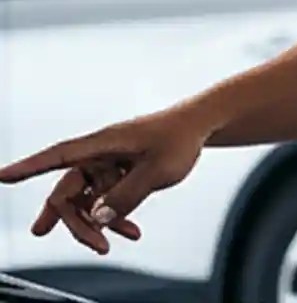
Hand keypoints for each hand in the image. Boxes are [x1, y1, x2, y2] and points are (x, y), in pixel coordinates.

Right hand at [0, 108, 210, 253]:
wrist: (199, 127)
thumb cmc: (178, 139)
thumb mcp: (158, 171)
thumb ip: (128, 195)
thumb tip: (99, 217)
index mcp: (102, 144)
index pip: (58, 156)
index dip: (29, 168)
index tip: (2, 176)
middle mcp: (98, 154)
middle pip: (69, 190)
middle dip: (74, 221)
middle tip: (94, 246)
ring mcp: (106, 165)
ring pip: (87, 200)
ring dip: (97, 224)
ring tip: (110, 245)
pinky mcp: (117, 174)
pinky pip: (106, 200)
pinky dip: (115, 216)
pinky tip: (130, 232)